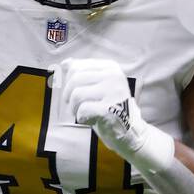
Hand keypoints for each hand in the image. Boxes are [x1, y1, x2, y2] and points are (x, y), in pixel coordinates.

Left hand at [59, 57, 173, 173]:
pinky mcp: (109, 110)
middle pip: (75, 79)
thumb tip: (64, 63)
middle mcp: (113, 76)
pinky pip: (82, 110)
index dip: (69, 83)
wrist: (129, 130)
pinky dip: (81, 118)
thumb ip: (83, 73)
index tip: (74, 93)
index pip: (77, 67)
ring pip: (76, 94)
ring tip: (83, 113)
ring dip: (74, 108)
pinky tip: (91, 119)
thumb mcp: (98, 85)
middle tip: (75, 106)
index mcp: (110, 67)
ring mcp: (113, 92)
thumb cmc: (109, 107)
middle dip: (69, 96)